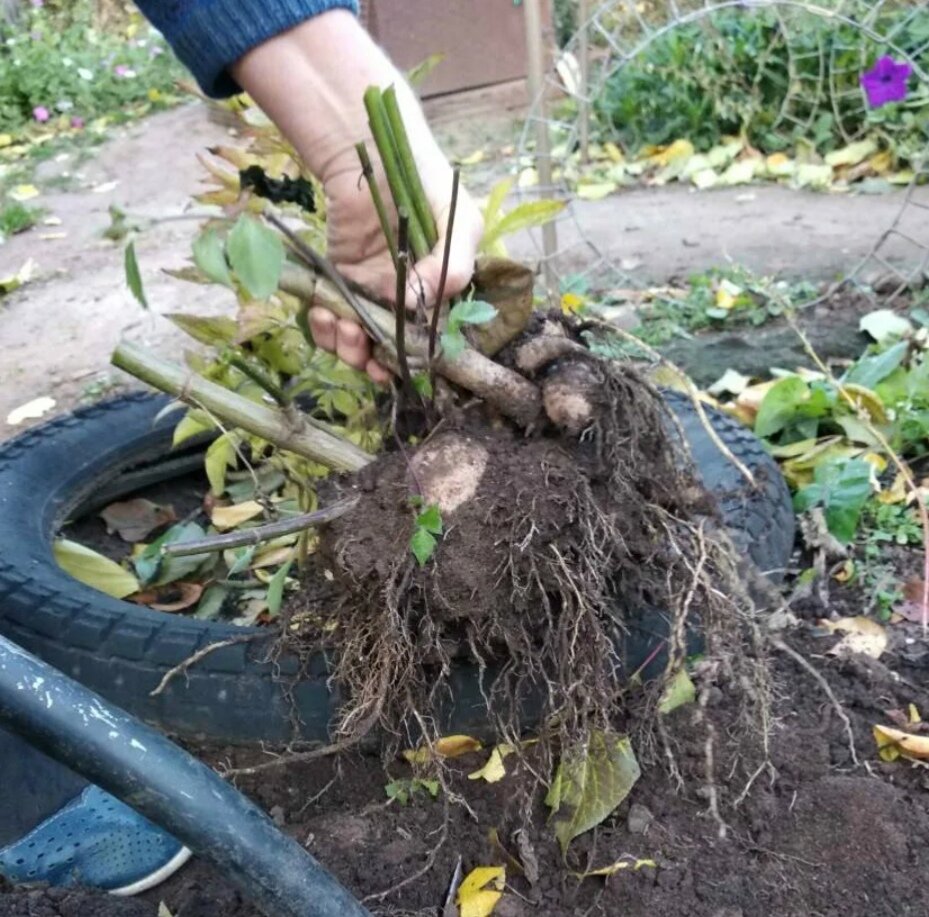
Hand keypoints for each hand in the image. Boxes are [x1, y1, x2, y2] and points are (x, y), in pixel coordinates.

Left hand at [232, 11, 483, 382]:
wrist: (376, 153)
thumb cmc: (428, 185)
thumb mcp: (459, 222)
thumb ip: (454, 265)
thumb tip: (425, 301)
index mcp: (437, 295)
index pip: (426, 342)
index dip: (409, 361)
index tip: (394, 366)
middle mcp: (404, 301)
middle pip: (387, 349)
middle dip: (372, 358)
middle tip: (362, 349)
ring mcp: (369, 293)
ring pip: (356, 338)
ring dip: (346, 344)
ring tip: (341, 326)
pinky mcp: (337, 281)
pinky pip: (329, 315)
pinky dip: (323, 323)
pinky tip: (324, 312)